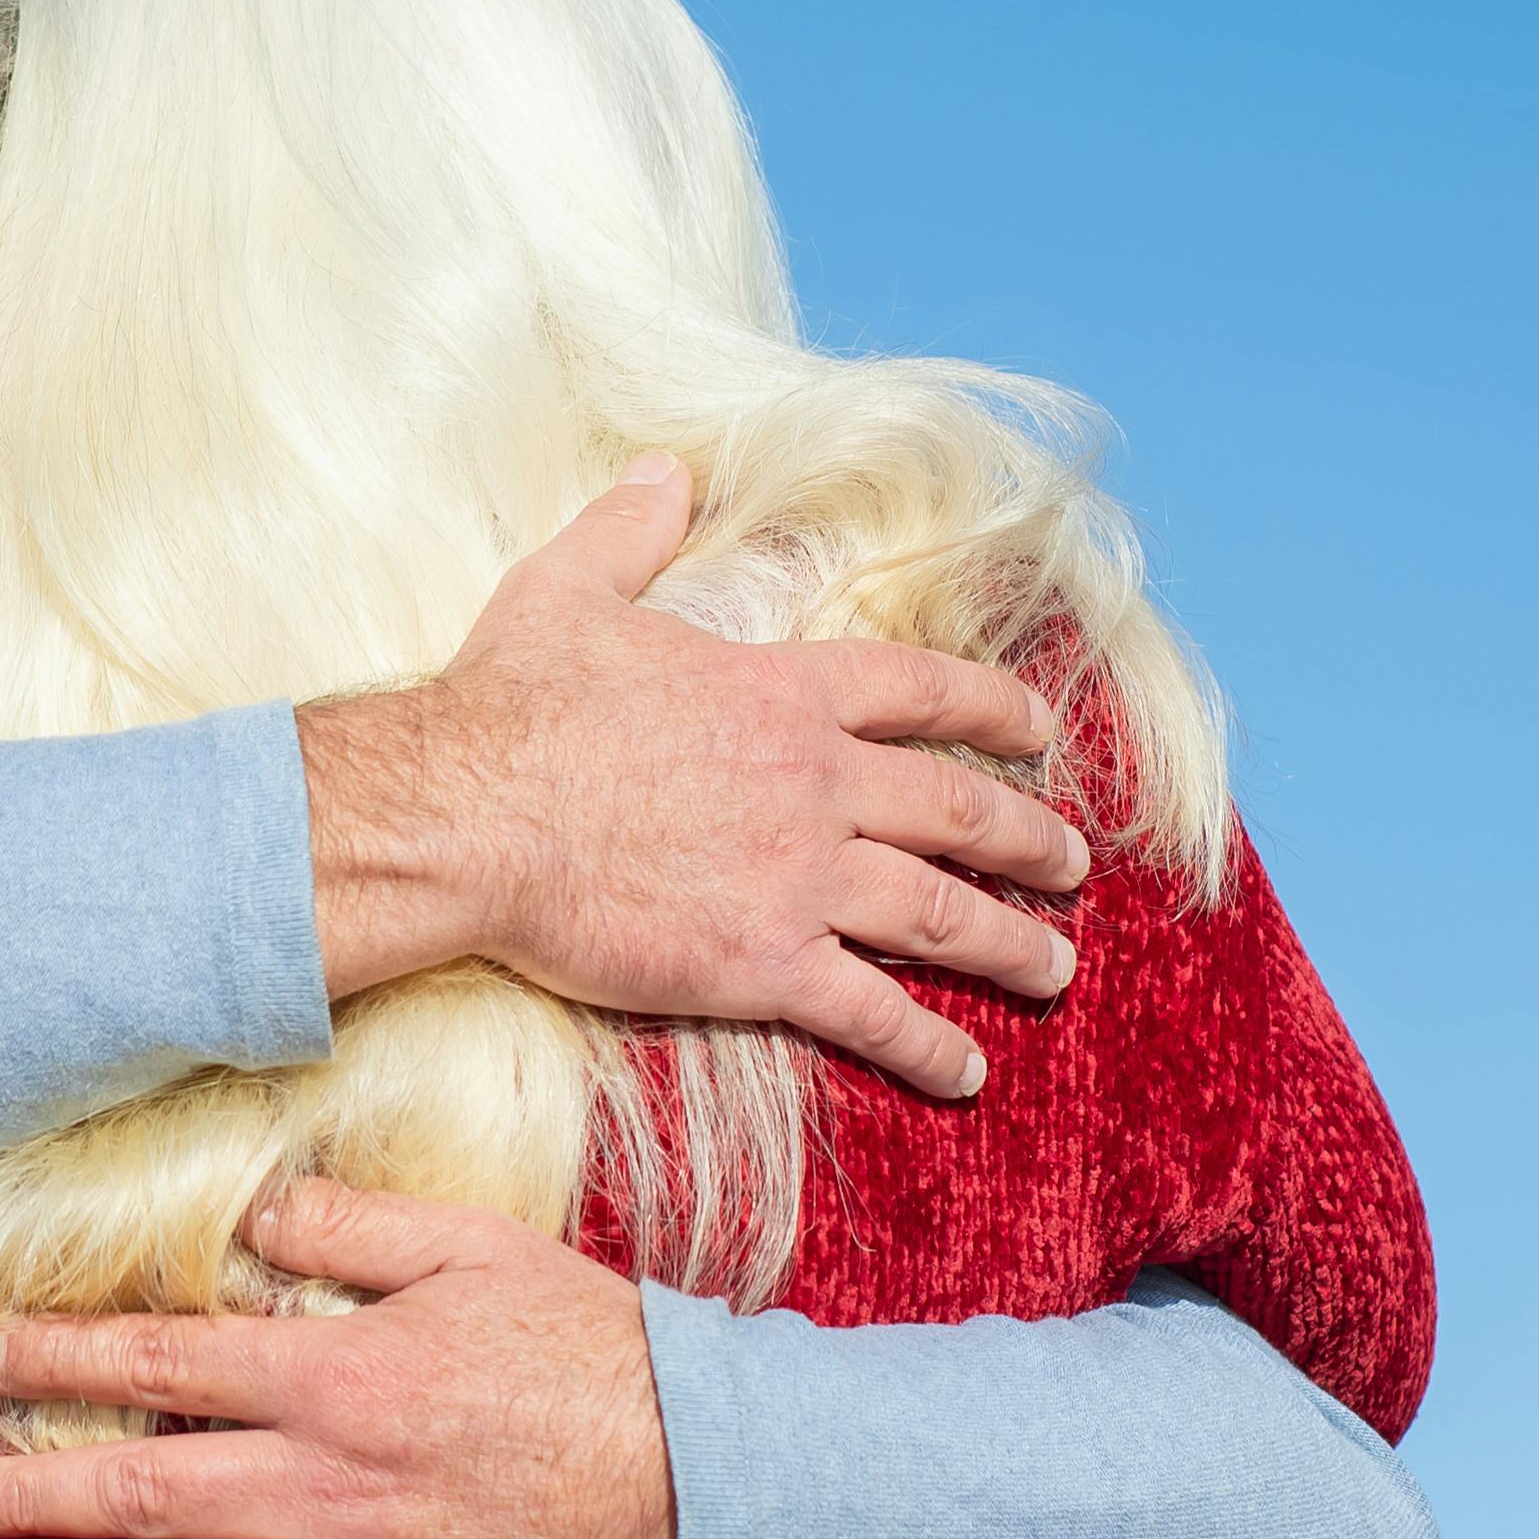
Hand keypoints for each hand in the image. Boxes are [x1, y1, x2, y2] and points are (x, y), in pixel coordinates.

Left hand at [0, 1181, 676, 1538]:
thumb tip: (259, 1215)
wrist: (712, 1486)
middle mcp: (321, 1485)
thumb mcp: (483, 1252)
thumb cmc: (605, 1355)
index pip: (167, 1359)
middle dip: (32, 1495)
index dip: (67, 1354)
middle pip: (145, 1486)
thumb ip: (358, 1232)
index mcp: (334, 1377)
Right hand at [298, 456, 1085, 1101]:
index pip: (921, 694)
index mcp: (781, 693)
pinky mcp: (761, 964)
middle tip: (1074, 864)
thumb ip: (629, 529)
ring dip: (1009, 944)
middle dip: (1030, 839)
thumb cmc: (509, 706)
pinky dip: (928, 1044)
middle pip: (958, 810)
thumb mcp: (568, 589)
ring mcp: (797, 879)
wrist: (464, 815)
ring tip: (1055, 969)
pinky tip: (966, 1069)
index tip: (1042, 731)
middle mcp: (814, 784)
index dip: (994, 708)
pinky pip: (871, 1010)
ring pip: (939, 914)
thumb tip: (662, 469)